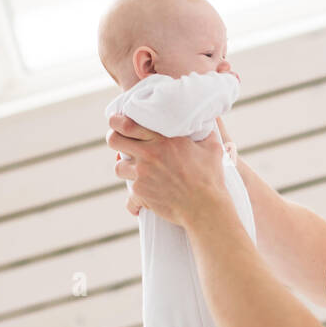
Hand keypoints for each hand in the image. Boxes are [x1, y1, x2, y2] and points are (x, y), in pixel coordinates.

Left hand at [106, 114, 227, 226]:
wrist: (205, 206)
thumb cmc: (210, 177)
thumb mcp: (212, 148)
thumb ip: (206, 131)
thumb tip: (207, 120)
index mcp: (163, 139)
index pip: (127, 123)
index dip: (117, 121)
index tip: (118, 121)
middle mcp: (148, 154)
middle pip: (113, 140)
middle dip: (114, 139)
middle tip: (121, 142)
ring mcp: (142, 174)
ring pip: (118, 167)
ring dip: (125, 168)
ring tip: (135, 171)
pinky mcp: (141, 192)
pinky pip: (129, 196)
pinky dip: (135, 200)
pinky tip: (142, 202)